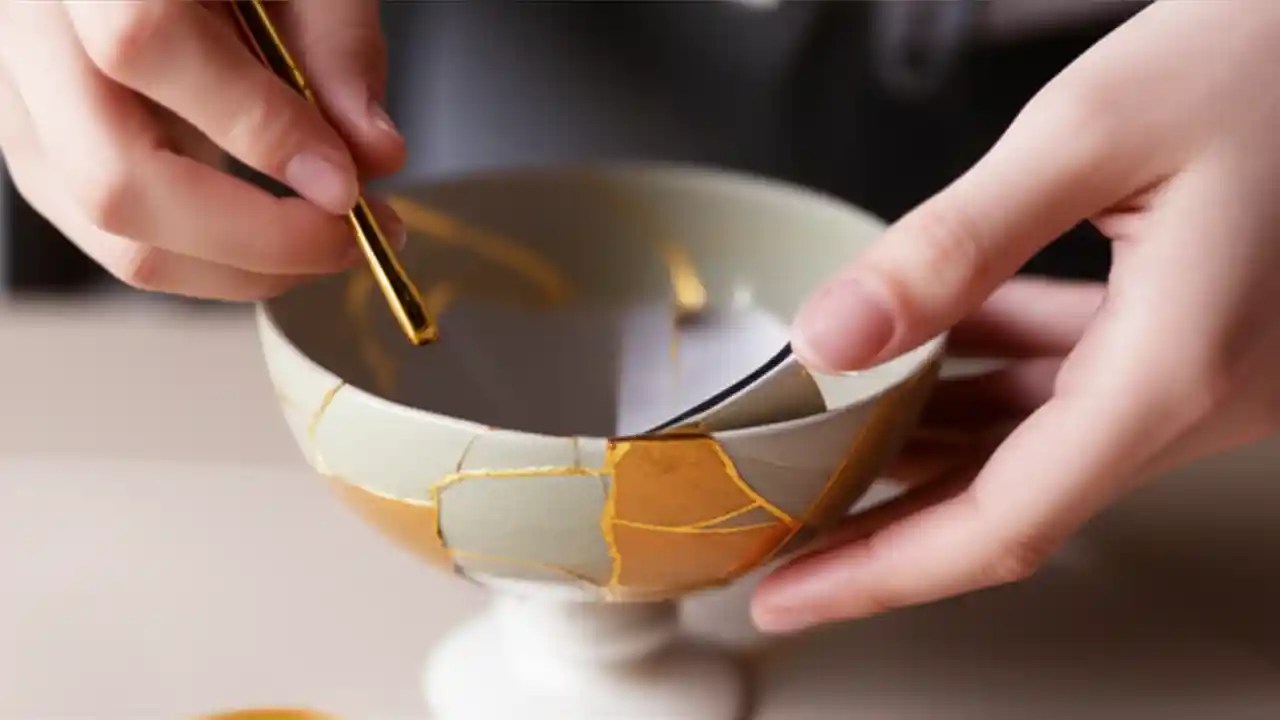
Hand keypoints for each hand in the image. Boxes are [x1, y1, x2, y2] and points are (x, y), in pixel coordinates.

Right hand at [0, 0, 403, 298]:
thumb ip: (334, 42)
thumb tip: (376, 154)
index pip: (144, 42)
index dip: (256, 127)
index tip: (345, 182)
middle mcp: (28, 27)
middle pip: (112, 175)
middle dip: (253, 236)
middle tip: (350, 239)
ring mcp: (23, 99)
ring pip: (107, 225)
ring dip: (236, 266)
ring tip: (326, 244)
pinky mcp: (42, 147)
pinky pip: (113, 234)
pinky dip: (208, 256)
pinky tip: (274, 237)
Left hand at [753, 1, 1279, 631]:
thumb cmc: (1274, 53)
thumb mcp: (1092, 131)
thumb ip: (954, 243)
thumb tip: (837, 335)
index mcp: (1174, 371)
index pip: (1002, 523)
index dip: (882, 571)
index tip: (791, 595)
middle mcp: (1197, 393)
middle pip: (1011, 499)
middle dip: (887, 520)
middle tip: (785, 529)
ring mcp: (1206, 369)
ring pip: (1038, 440)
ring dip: (932, 442)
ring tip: (827, 440)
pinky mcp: (1203, 330)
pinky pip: (1075, 379)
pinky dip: (992, 370)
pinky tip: (930, 342)